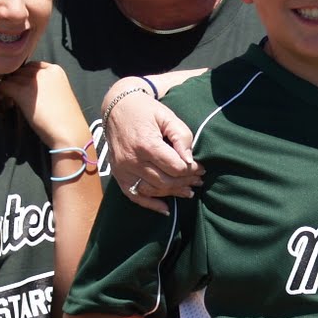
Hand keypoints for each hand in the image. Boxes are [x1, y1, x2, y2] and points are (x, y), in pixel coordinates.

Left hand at [0, 61, 89, 147]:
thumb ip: (45, 86)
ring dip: (7, 89)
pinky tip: (5, 105)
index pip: (32, 66)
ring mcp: (34, 80)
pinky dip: (1, 94)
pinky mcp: (24, 91)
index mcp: (56, 70)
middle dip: (15, 82)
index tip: (23, 89)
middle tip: (12, 97)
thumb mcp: (58, 94)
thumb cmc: (65, 119)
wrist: (69, 132)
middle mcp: (45, 71)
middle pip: (20, 71)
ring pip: (11, 78)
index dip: (24, 77)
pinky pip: (4, 86)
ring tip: (8, 103)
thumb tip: (23, 85)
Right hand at [105, 84, 200, 214]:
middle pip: (165, 181)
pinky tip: (166, 208)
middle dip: (185, 182)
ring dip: (173, 193)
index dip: (191, 170)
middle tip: (198, 180)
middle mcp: (133, 160)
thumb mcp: (167, 116)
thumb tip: (189, 159)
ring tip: (188, 191)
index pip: (175, 167)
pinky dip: (150, 204)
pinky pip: (134, 196)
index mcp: (146, 144)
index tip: (200, 167)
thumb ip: (181, 136)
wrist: (116, 108)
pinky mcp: (118, 175)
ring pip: (153, 190)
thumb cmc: (145, 110)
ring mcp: (123, 170)